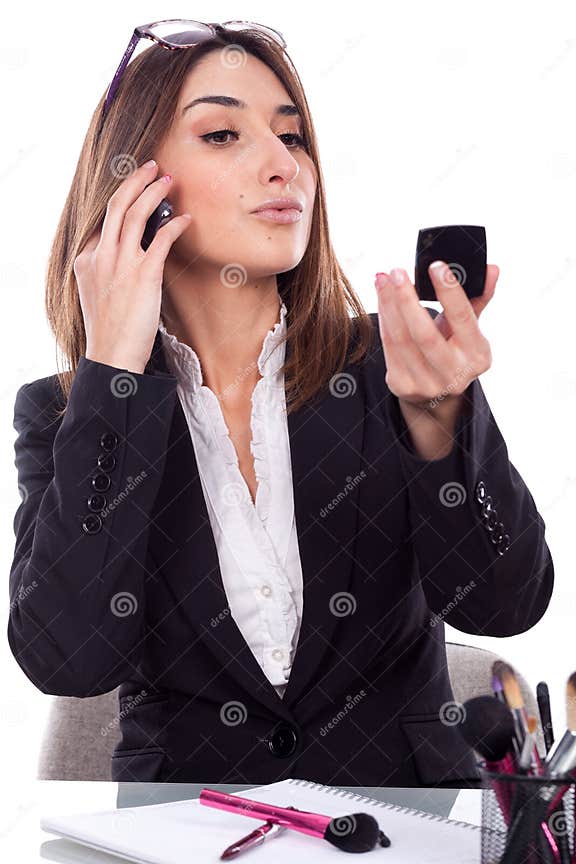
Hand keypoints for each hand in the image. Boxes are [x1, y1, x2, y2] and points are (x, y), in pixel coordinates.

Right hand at [74, 160, 191, 373]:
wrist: (113, 356)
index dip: (122, 199)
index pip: (104, 220)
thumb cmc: (110, 330)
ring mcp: (121, 265)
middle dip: (136, 181)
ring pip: (135, 214)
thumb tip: (131, 255)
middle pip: (117, 206)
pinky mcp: (143, 276)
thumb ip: (109, 270)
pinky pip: (161, 240)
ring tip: (168, 180)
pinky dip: (175, 225)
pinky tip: (187, 220)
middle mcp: (101, 257)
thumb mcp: (99, 294)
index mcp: (87, 260)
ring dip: (154, 193)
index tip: (138, 188)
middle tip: (152, 167)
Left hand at [374, 260, 498, 410]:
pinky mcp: (402, 386)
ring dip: (389, 305)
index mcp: (477, 356)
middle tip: (397, 272)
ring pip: (401, 339)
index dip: (450, 291)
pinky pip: (389, 347)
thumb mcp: (470, 331)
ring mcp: (427, 384)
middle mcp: (454, 374)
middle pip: (425, 334)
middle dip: (408, 299)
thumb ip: (478, 299)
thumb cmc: (454, 351)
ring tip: (382, 279)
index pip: (463, 318)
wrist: (437, 395)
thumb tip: (491, 269)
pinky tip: (382, 299)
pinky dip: (384, 319)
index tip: (435, 266)